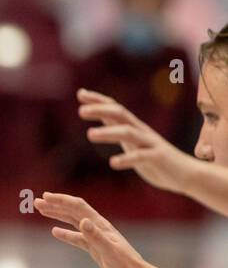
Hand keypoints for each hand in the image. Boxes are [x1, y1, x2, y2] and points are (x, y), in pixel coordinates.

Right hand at [34, 191, 155, 267]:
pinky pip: (76, 237)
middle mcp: (97, 228)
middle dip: (55, 205)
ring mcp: (96, 237)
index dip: (61, 200)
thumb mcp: (110, 253)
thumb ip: (96, 237)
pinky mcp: (95, 248)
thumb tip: (83, 221)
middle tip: (37, 203)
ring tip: (42, 211)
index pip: (78, 207)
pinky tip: (55, 232)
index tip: (45, 197)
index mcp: (100, 226)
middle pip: (73, 211)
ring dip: (58, 215)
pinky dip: (65, 232)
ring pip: (73, 221)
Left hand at [77, 88, 194, 193]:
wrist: (185, 174)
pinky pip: (142, 156)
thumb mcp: (131, 141)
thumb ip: (115, 128)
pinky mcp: (158, 158)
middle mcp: (141, 131)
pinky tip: (113, 163)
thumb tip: (98, 115)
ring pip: (129, 132)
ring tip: (90, 135)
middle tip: (80, 111)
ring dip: (108, 132)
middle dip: (101, 110)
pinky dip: (127, 158)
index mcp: (133, 127)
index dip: (99, 100)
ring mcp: (150, 143)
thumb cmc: (153, 157)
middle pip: (120, 114)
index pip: (114, 108)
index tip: (81, 94)